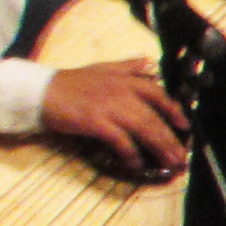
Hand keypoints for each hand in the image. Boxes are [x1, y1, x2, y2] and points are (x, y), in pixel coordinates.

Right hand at [42, 60, 189, 177]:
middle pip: (154, 118)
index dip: (174, 111)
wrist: (41, 91)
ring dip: (159, 148)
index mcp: (126, 80)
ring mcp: (110, 107)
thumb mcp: (103, 68)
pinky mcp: (96, 122)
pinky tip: (136, 164)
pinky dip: (130, 153)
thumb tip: (148, 61)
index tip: (185, 126)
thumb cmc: (71, 82)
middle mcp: (122, 92)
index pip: (159, 95)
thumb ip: (128, 67)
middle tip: (181, 157)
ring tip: (169, 163)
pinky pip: (120, 140)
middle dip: (170, 140)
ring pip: (143, 129)